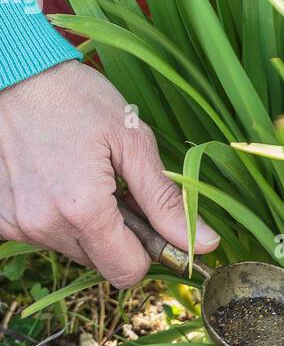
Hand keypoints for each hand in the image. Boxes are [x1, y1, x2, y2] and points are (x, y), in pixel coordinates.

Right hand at [0, 60, 219, 286]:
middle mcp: (44, 225)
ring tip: (83, 176)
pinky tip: (55, 179)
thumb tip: (204, 244)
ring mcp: (16, 223)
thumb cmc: (77, 98)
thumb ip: (166, 201)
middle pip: (99, 262)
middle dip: (117, 234)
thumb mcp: (133, 142)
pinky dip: (55, 216)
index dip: (146, 251)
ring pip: (71, 249)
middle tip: (115, 186)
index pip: (126, 271)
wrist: (16, 73)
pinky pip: (40, 235)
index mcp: (83, 210)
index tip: (148, 218)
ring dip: (85, 225)